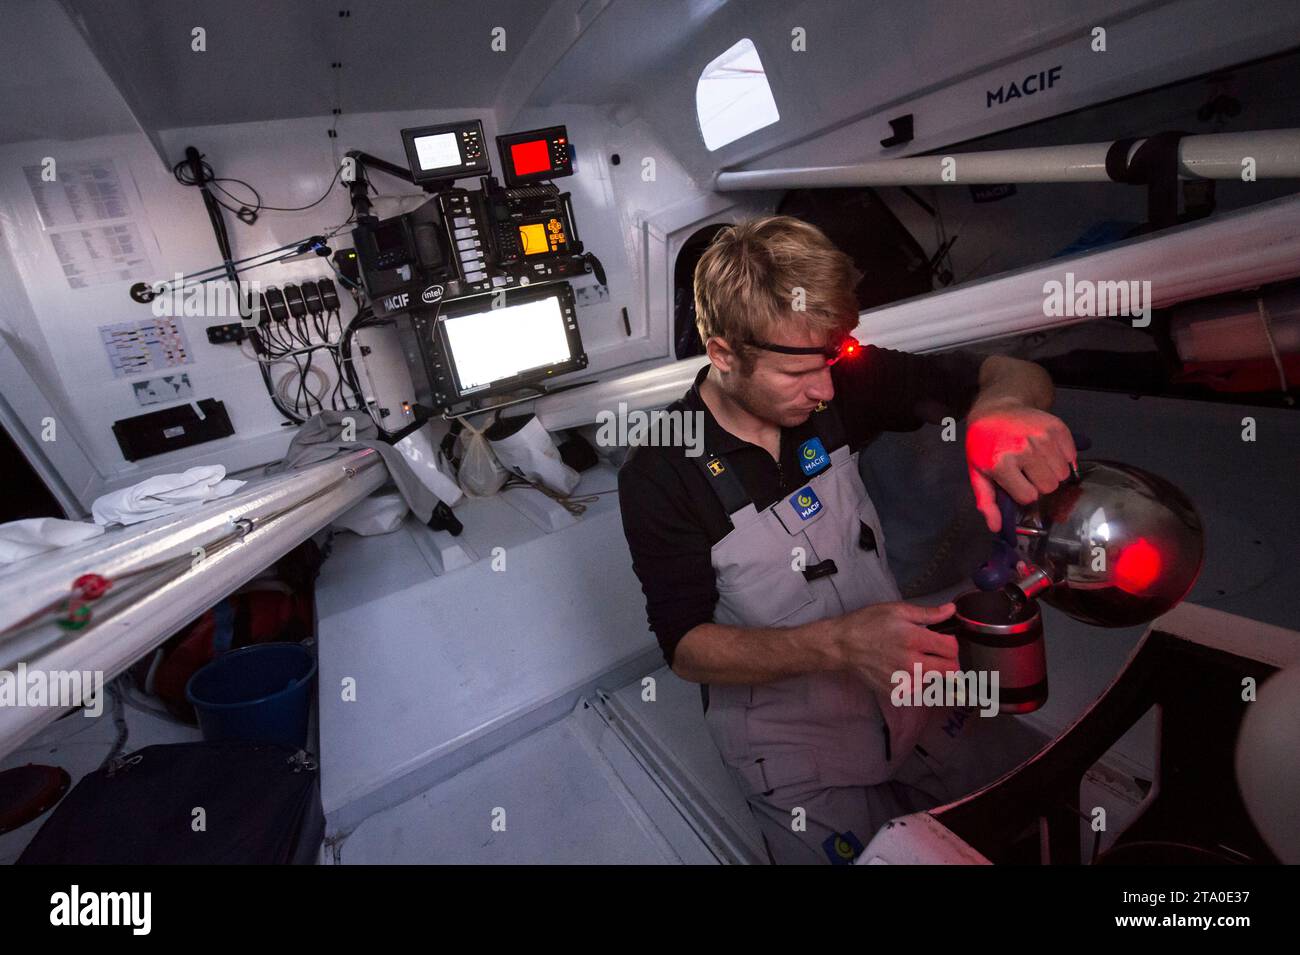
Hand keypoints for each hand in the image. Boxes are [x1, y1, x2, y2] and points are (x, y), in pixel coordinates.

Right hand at [833, 601, 958, 695]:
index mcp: (914, 640)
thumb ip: (928, 613)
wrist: (843, 646)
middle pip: (951, 671)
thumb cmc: (868, 623)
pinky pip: (920, 691)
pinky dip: (918, 682)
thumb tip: (952, 610)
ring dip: (933, 672)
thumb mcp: (897, 610)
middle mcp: (912, 664)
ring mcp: (904, 682)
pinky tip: (904, 670)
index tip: (942, 639)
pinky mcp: (897, 694)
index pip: (952, 649)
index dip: (951, 642)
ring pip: (936, 681)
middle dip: (949, 660)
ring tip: (915, 660)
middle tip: (935, 652)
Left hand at [966, 399, 1075, 532]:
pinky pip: (1072, 457)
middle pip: (1049, 486)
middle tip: (1027, 471)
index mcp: (1002, 463)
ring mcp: (1043, 437)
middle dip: (1039, 483)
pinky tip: (1047, 451)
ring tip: (1036, 461)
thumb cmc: (985, 445)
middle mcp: (1025, 449)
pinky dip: (1063, 458)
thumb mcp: (978, 473)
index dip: (1023, 493)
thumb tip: (997, 527)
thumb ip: (987, 501)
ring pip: (1063, 474)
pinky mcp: (1057, 427)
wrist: (996, 410)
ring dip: (1052, 472)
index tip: (1016, 483)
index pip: (1029, 496)